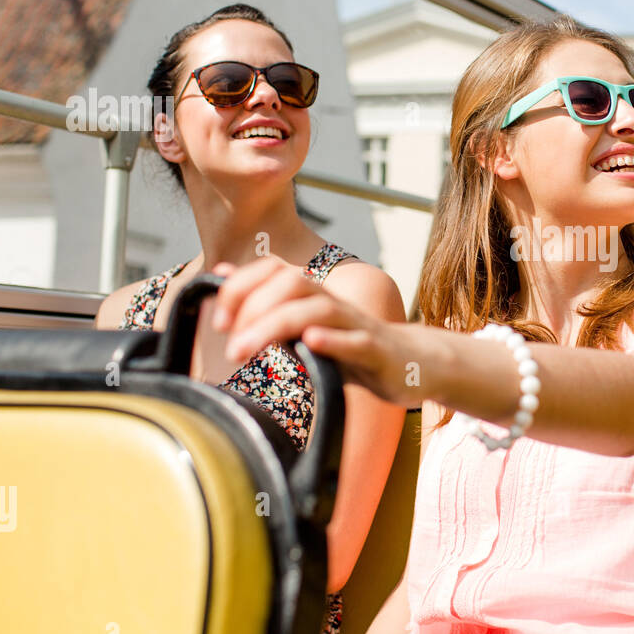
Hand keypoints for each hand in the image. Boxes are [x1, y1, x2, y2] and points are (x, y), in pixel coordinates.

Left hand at [210, 258, 423, 407]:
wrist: (414, 363)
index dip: (240, 288)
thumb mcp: (308, 326)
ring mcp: (357, 325)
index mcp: (315, 296)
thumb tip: (222, 276)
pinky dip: (332, 340)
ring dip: (275, 326)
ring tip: (245, 349)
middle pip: (291, 284)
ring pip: (317, 310)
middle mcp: (334, 303)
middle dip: (252, 308)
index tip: (219, 322)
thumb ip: (268, 304)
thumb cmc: (355, 348)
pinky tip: (310, 342)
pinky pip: (356, 341)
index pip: (273, 270)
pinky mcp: (378, 351)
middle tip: (229, 343)